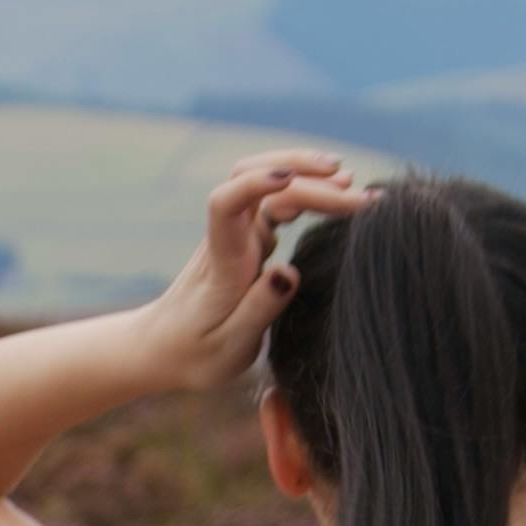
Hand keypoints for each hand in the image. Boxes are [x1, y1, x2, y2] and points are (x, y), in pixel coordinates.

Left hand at [125, 151, 369, 397]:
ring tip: (348, 178)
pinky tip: (334, 189)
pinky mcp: (248, 238)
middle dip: (307, 177)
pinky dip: (304, 186)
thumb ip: (259, 310)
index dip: (254, 183)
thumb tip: (289, 272)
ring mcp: (239, 234)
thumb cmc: (197, 354)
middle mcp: (229, 238)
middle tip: (361, 196)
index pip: (226, 204)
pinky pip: (274, 198)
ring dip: (305, 171)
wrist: (165, 348)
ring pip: (264, 179)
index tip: (291, 179)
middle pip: (255, 178)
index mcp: (223, 262)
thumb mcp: (230, 348)